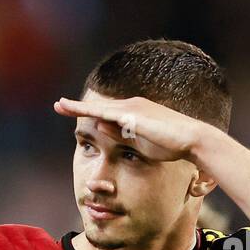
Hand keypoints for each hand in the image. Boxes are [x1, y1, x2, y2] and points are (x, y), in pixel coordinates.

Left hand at [54, 95, 210, 163]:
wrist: (192, 140)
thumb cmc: (170, 144)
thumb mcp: (139, 142)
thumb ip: (120, 134)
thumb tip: (99, 126)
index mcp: (133, 112)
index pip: (105, 112)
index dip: (86, 111)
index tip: (70, 111)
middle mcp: (131, 106)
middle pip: (98, 107)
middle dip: (77, 106)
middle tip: (57, 105)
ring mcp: (133, 109)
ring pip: (100, 107)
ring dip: (80, 107)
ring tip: (60, 105)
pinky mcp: (135, 116)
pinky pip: (109, 114)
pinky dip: (93, 112)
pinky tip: (80, 112)